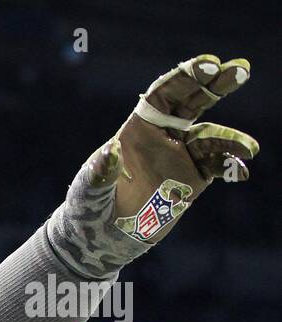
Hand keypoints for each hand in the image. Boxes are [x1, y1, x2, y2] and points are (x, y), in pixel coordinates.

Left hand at [48, 54, 258, 278]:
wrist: (102, 240)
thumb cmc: (89, 210)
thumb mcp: (89, 192)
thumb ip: (100, 173)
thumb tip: (110, 153)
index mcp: (136, 129)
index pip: (163, 95)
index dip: (184, 78)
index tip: (208, 65)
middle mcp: (162, 137)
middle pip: (194, 102)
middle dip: (216, 85)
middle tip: (241, 68)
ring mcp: (180, 156)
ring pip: (211, 138)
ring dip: (230, 140)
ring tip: (248, 149)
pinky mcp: (192, 180)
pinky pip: (217, 166)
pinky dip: (230, 166)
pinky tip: (241, 172)